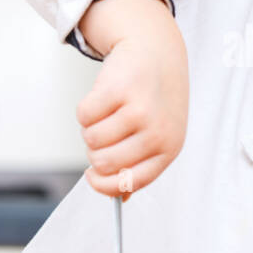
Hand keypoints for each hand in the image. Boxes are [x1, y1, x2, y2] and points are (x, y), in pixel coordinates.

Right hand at [76, 0, 188, 199]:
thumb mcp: (159, 134)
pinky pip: (83, 115)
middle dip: (94, 151)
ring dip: (90, 128)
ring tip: (109, 112)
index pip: (129, 183)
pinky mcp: (118, 90)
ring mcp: (139, 111)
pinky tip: (104, 97)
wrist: (156, 52)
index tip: (92, 177)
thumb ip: (140, 167)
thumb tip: (119, 200)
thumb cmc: (155, 98)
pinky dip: (86, 108)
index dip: (104, 185)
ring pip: (90, 139)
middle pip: (103, 163)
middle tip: (104, 132)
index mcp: (169, 149)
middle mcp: (157, 132)